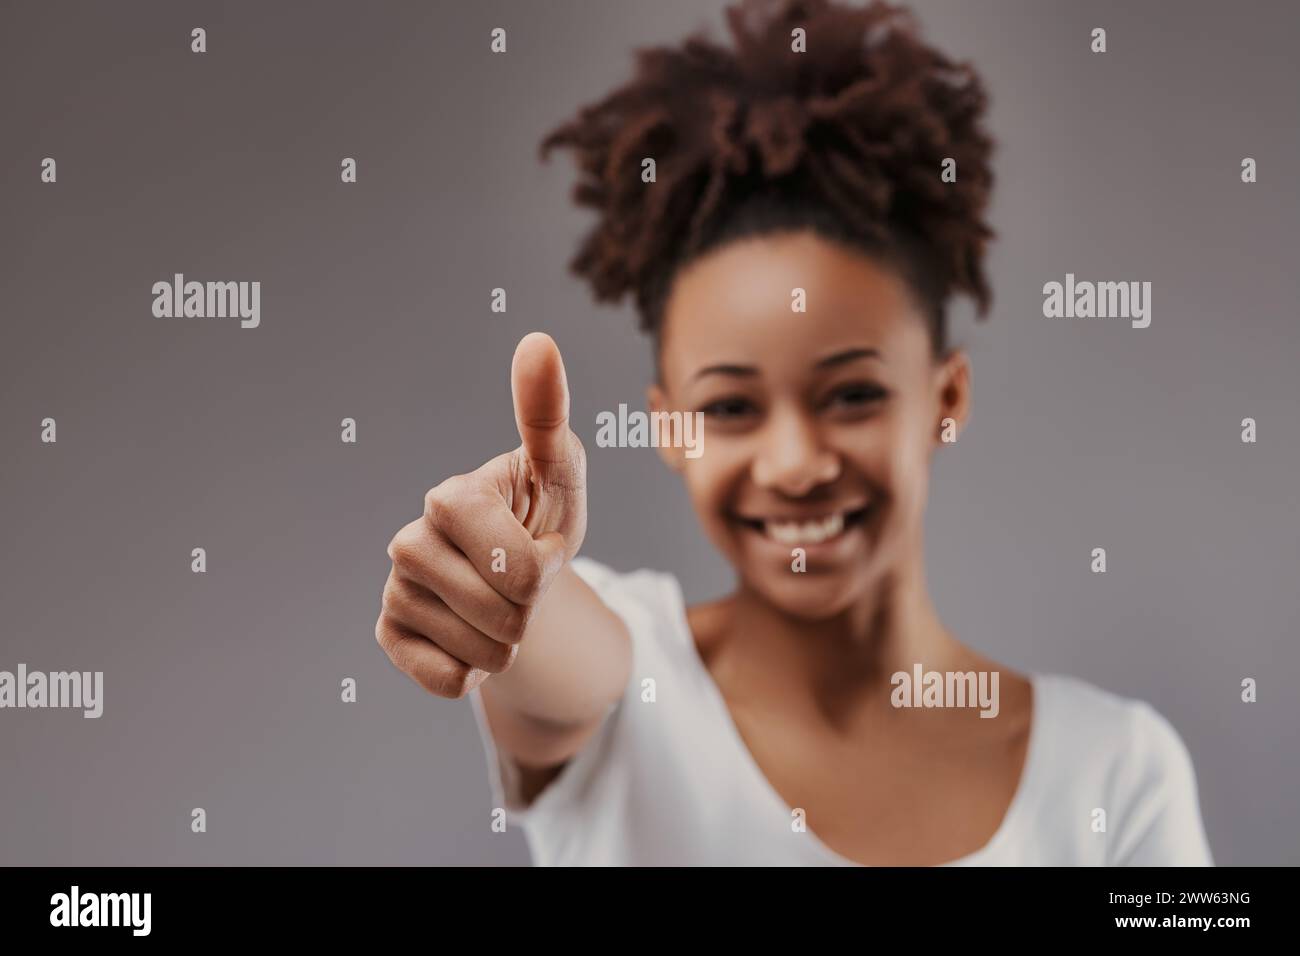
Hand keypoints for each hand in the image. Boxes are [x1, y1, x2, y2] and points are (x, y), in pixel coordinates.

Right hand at [375, 332, 587, 697]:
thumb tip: (539, 341)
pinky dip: (476, 672)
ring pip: (483, 653)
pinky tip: (470, 638)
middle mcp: (410, 541)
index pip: (515, 566)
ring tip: (499, 606)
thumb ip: (547, 413)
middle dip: (533, 611)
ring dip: (510, 643)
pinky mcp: (390, 635)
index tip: (541, 543)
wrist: (518, 575)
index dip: (544, 567)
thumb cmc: (540, 512)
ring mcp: (396, 590)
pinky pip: (449, 681)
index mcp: (451, 498)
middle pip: (504, 615)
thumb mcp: (561, 469)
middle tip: (521, 582)